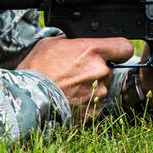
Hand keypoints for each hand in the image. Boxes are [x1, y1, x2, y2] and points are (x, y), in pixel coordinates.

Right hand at [17, 36, 134, 123]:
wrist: (28, 98)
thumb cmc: (36, 70)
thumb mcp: (52, 43)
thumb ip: (74, 42)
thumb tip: (79, 43)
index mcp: (92, 51)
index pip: (124, 47)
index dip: (119, 50)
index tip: (114, 53)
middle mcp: (100, 71)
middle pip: (109, 69)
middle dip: (96, 70)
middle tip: (75, 73)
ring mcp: (99, 93)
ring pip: (102, 87)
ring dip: (91, 87)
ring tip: (69, 88)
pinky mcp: (93, 110)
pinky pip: (95, 104)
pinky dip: (86, 103)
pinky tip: (70, 99)